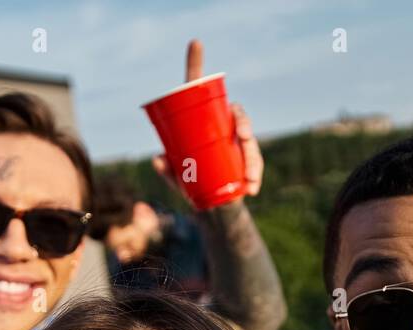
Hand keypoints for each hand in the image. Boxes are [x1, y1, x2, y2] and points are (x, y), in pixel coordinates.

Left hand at [151, 39, 262, 199]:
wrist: (209, 204)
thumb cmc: (191, 182)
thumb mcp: (176, 177)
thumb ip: (166, 170)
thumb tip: (157, 160)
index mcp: (205, 119)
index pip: (200, 89)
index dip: (196, 64)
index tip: (194, 43)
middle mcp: (223, 125)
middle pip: (236, 114)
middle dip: (243, 122)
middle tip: (243, 135)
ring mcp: (237, 143)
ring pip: (250, 141)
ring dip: (253, 157)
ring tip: (249, 177)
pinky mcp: (247, 161)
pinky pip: (255, 164)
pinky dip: (255, 176)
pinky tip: (252, 187)